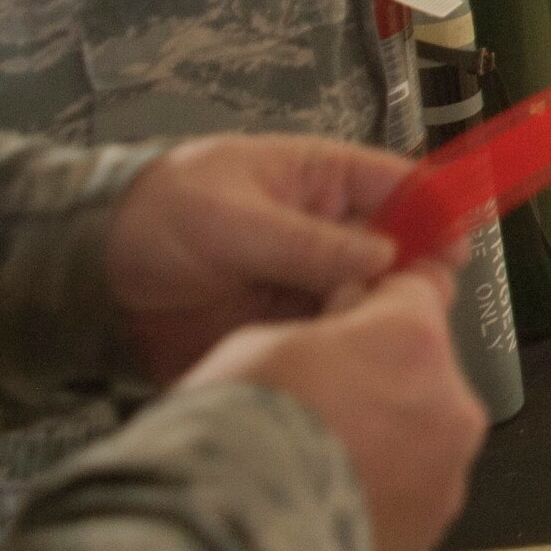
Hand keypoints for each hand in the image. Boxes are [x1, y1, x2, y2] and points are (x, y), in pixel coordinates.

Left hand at [106, 134, 413, 382]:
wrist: (92, 272)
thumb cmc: (160, 213)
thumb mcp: (233, 217)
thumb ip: (307, 241)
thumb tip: (384, 256)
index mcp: (319, 180)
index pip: (397, 185)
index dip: (434, 211)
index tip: (457, 249)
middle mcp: (325, 232)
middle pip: (396, 252)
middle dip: (412, 280)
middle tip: (413, 313)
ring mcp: (307, 284)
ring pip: (369, 303)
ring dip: (377, 323)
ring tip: (374, 348)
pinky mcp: (287, 330)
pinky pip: (332, 342)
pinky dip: (343, 356)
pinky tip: (344, 370)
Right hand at [187, 268, 487, 550]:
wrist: (239, 548)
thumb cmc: (243, 437)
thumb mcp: (264, 341)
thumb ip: (324, 329)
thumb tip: (339, 330)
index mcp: (412, 337)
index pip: (418, 290)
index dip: (380, 302)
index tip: (360, 312)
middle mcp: (448, 402)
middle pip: (424, 369)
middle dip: (384, 377)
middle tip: (323, 398)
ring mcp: (445, 476)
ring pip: (421, 436)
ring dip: (387, 440)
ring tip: (319, 462)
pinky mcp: (430, 534)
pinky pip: (411, 495)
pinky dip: (380, 495)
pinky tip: (327, 502)